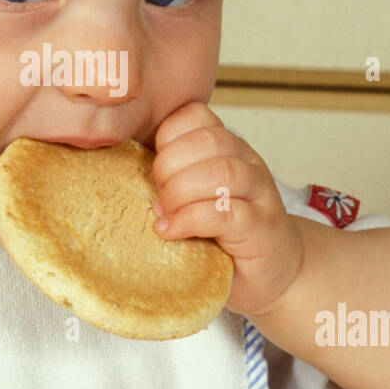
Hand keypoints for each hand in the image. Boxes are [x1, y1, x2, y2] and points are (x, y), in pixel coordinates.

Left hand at [150, 101, 303, 318]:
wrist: (273, 273)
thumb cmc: (223, 233)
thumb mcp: (195, 195)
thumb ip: (171, 176)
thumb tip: (116, 164)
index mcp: (228, 148)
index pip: (196, 115)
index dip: (167, 136)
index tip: (153, 166)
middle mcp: (248, 164)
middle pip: (209, 140)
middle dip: (170, 165)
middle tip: (157, 194)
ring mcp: (259, 195)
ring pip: (223, 171)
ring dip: (181, 191)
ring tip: (163, 213)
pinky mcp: (261, 229)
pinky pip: (227, 213)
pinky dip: (191, 220)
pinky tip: (172, 231)